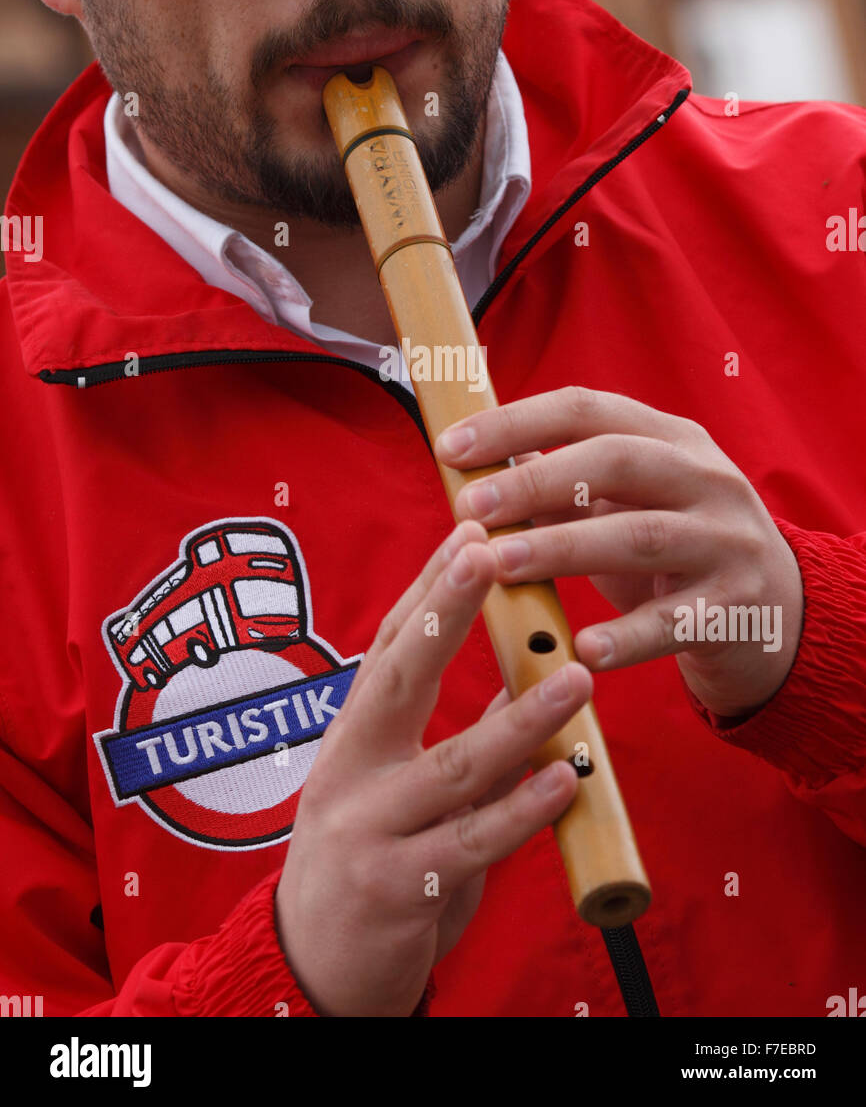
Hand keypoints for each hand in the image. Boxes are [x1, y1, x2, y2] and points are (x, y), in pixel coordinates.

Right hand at [275, 518, 592, 1016]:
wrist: (311, 968)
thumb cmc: (367, 862)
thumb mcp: (395, 788)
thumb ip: (452, 735)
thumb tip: (523, 675)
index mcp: (352, 737)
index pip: (391, 646)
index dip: (429, 586)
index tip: (469, 530)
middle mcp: (349, 772)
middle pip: (400, 678)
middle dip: (445, 611)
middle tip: (489, 551)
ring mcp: (368, 831)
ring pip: (453, 765)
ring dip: (520, 720)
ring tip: (576, 678)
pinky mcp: (397, 890)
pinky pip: (470, 844)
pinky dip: (521, 811)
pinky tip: (564, 782)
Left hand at [435, 386, 804, 717]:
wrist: (778, 613)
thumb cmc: (675, 550)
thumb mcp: (628, 504)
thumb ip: (562, 483)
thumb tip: (476, 463)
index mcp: (671, 438)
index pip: (586, 409)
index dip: (515, 422)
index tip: (450, 447)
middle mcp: (706, 478)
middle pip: (615, 462)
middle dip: (534, 481)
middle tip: (469, 509)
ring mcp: (727, 541)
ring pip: (639, 536)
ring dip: (562, 549)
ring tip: (499, 566)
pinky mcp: (736, 609)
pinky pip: (674, 622)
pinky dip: (626, 636)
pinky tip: (580, 649)